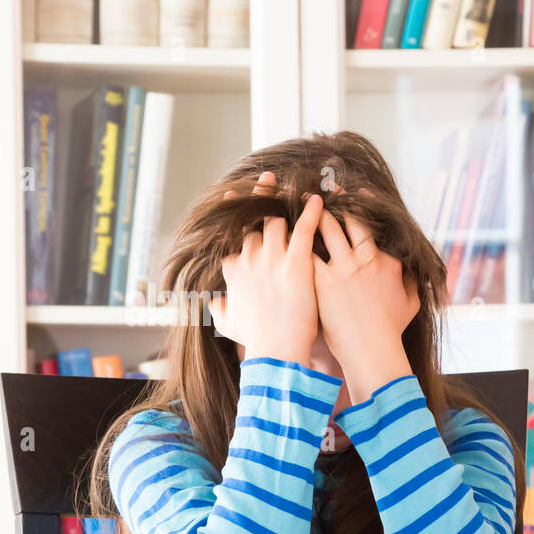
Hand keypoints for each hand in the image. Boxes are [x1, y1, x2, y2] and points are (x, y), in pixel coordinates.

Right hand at [209, 173, 323, 365]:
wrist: (275, 351)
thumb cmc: (255, 340)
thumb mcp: (229, 324)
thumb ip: (220, 309)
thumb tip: (215, 304)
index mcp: (234, 270)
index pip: (235, 237)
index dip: (237, 218)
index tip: (236, 202)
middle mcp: (250, 259)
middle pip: (255, 222)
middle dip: (261, 201)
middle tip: (268, 182)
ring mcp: (272, 260)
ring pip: (277, 220)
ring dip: (285, 205)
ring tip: (295, 188)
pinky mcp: (296, 264)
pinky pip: (304, 228)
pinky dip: (311, 212)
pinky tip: (318, 200)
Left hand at [313, 207, 419, 402]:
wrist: (372, 351)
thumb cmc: (390, 331)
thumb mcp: (410, 303)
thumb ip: (412, 282)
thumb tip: (414, 271)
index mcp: (387, 261)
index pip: (372, 224)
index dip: (362, 205)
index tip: (355, 192)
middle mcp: (366, 259)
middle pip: (348, 221)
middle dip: (334, 202)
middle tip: (322, 191)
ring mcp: (344, 269)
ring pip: (326, 231)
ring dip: (314, 216)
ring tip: (302, 206)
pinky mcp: (322, 282)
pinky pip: (306, 254)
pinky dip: (297, 243)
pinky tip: (288, 235)